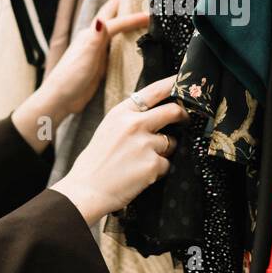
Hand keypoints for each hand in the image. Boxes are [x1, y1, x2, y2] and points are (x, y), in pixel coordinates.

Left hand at [11, 0, 146, 151]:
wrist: (61, 98)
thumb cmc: (70, 78)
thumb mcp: (84, 58)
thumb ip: (94, 39)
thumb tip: (100, 19)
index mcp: (90, 35)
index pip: (116, 21)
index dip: (133, 17)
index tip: (150, 14)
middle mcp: (94, 38)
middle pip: (112, 15)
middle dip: (123, 1)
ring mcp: (97, 50)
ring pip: (115, 29)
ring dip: (126, 17)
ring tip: (140, 8)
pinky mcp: (101, 63)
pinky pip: (117, 45)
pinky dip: (126, 37)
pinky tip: (134, 39)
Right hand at [51, 74, 188, 224]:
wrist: (86, 190)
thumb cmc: (96, 162)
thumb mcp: (109, 129)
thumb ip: (130, 118)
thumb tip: (157, 111)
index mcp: (121, 113)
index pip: (154, 91)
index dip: (173, 84)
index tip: (183, 82)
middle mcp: (134, 124)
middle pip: (173, 112)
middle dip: (183, 116)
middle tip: (185, 121)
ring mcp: (145, 144)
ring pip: (171, 142)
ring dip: (164, 151)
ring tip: (142, 161)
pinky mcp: (152, 164)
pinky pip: (167, 164)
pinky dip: (158, 171)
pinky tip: (141, 175)